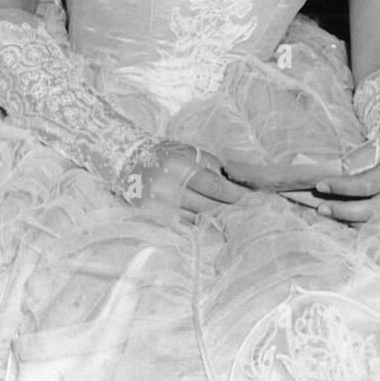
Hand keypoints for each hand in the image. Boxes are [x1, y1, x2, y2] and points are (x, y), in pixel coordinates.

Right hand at [120, 140, 246, 222]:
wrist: (125, 159)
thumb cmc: (163, 152)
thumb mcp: (188, 152)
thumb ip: (210, 166)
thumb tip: (233, 183)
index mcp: (181, 169)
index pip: (215, 186)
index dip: (236, 196)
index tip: (254, 201)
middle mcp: (170, 190)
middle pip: (208, 207)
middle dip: (231, 211)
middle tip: (252, 215)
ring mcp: (161, 207)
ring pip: (197, 220)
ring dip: (218, 222)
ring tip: (237, 224)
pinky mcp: (155, 217)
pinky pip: (183, 226)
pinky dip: (200, 227)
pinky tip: (214, 228)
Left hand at [307, 141, 379, 223]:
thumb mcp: (377, 150)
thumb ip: (356, 166)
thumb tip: (324, 180)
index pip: (367, 183)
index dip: (342, 187)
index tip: (320, 185)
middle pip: (371, 210)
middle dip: (342, 211)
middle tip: (321, 208)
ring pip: (375, 225)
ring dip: (349, 221)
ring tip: (332, 213)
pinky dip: (363, 227)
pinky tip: (349, 221)